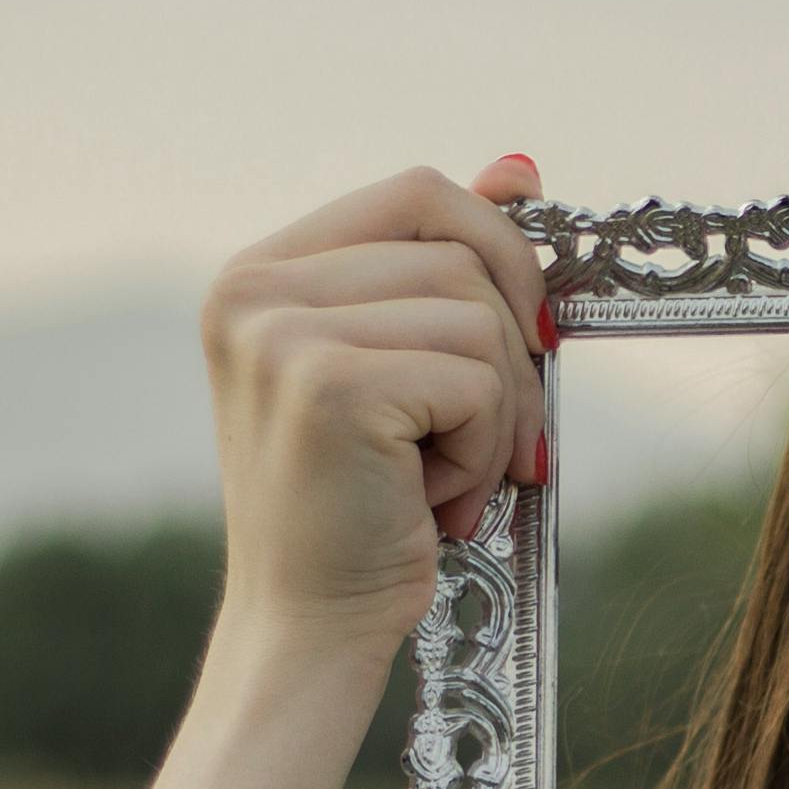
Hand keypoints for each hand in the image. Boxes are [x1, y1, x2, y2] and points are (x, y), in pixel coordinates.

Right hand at [198, 154, 556, 660]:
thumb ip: (447, 267)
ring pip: (478, 316)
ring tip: (446, 480)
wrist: (310, 624)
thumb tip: (519, 164)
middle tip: (501, 434)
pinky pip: (477, 380)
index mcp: (261, 271)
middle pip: (460, 249)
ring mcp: (282, 332)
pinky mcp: (328, 385)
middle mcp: (254, 288)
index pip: (417, 194)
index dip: (500, 242)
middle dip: (512, 347)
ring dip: (498, 413)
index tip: (533, 325)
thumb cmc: (366, 507)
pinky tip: (434, 501)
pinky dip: (486, 450)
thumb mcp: (406, 369)